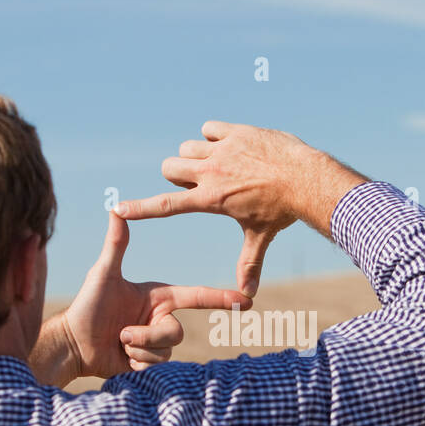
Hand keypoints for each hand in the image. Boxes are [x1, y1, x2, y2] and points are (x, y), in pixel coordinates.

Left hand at [38, 212, 250, 382]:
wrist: (72, 343)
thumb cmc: (86, 305)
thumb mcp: (103, 274)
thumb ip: (116, 245)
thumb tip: (116, 209)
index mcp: (158, 297)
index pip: (196, 296)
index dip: (221, 298)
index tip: (246, 299)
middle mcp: (160, 318)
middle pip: (177, 332)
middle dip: (148, 335)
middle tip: (122, 333)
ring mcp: (155, 342)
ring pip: (166, 351)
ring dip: (139, 349)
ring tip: (118, 342)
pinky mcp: (148, 363)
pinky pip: (155, 366)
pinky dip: (136, 363)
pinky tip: (120, 357)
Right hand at [115, 121, 365, 296]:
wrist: (306, 178)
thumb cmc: (282, 210)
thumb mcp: (260, 236)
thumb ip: (250, 264)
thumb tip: (248, 297)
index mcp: (210, 199)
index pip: (166, 206)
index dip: (140, 209)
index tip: (118, 209)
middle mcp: (210, 172)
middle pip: (170, 169)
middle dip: (178, 178)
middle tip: (201, 186)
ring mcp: (222, 149)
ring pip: (188, 147)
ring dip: (195, 157)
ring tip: (218, 167)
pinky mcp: (235, 132)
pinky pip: (209, 128)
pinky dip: (214, 137)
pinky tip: (231, 147)